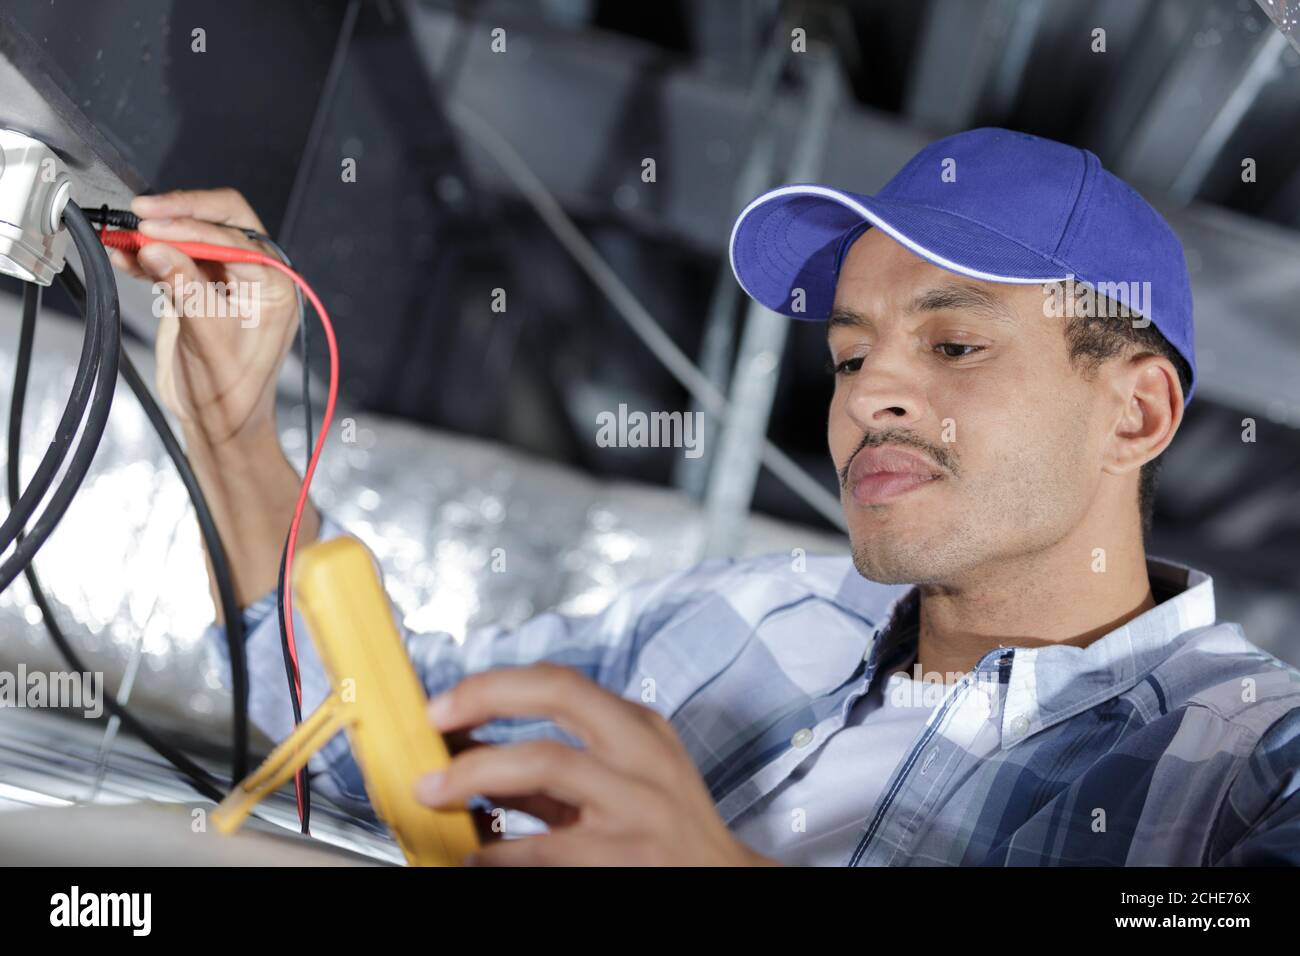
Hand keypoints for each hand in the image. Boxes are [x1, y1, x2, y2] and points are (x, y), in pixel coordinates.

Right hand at [111, 188, 299, 446]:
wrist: (219, 421)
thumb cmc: (230, 393)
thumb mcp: (208, 341)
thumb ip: (186, 291)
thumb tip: (156, 248)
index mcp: (275, 287)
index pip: (236, 239)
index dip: (192, 228)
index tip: (153, 227)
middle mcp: (258, 276)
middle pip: (222, 220)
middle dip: (181, 214)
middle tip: (142, 213)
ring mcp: (229, 278)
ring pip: (194, 235)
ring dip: (157, 234)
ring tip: (122, 237)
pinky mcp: (202, 286)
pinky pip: (175, 257)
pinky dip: (148, 255)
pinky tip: (122, 256)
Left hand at [414, 663, 778, 865]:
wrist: (722, 884)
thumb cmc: (663, 831)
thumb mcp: (625, 781)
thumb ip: (558, 765)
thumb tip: (468, 749)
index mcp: (640, 728)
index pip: (563, 680)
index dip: (495, 684)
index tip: (444, 704)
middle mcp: (643, 754)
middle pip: (560, 695)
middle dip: (486, 697)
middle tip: (432, 724)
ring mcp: (637, 804)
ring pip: (547, 762)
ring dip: (476, 772)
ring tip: (433, 792)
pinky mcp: (624, 857)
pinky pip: (543, 846)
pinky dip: (497, 850)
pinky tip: (474, 855)